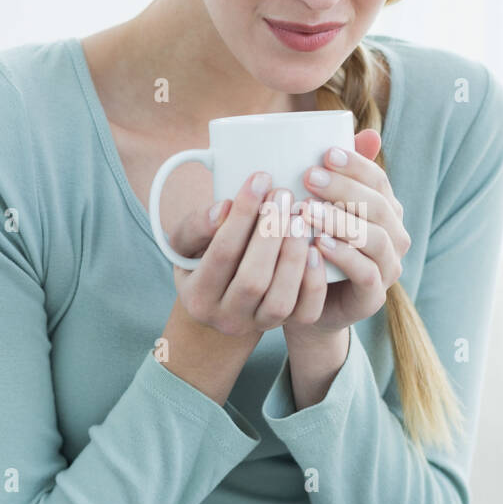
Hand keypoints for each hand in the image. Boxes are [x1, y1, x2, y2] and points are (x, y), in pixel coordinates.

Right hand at [169, 171, 327, 338]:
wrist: (222, 301)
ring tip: (300, 217)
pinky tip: (315, 247)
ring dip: (293, 255)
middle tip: (283, 195)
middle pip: (253, 280)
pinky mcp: (285, 325)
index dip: (242, 215)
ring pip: (280, 300)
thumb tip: (222, 209)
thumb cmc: (203, 260)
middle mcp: (226, 318)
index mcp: (198, 296)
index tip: (259, 179)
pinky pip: (306, 312)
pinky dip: (313, 281)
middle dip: (271, 233)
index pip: (222, 253)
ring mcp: (258, 325)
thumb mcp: (187, 243)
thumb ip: (196, 226)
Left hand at [287, 129, 410, 339]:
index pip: (378, 180)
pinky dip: (343, 256)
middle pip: (378, 206)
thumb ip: (333, 173)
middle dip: (344, 189)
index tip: (325, 153)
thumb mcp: (314, 205)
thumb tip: (364, 131)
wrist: (301, 301)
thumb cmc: (308, 245)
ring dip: (341, 221)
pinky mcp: (374, 297)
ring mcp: (388, 268)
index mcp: (384, 210)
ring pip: (376, 238)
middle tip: (310, 177)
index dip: (356, 165)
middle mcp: (394, 236)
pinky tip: (317, 244)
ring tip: (307, 210)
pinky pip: (366, 273)